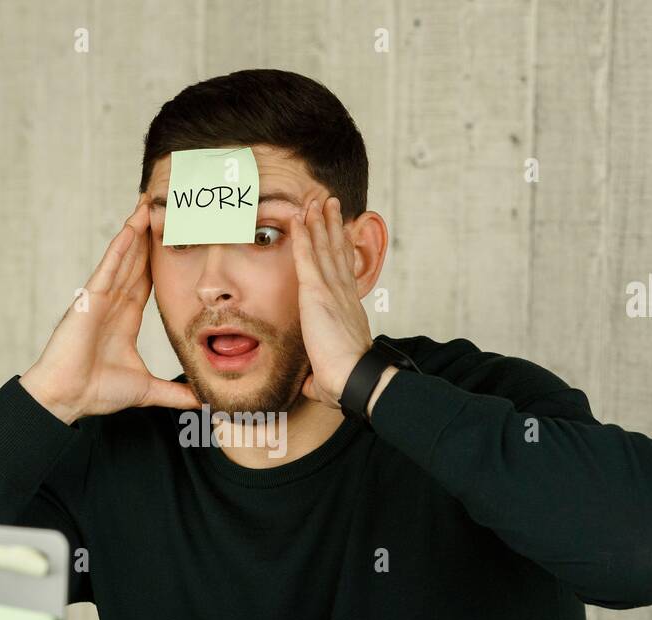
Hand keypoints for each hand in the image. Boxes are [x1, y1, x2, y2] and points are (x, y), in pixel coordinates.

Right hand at [21, 197, 199, 423]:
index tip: (175, 239)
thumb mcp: (148, 389)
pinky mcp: (88, 300)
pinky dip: (120, 248)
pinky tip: (131, 229)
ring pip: (123, 258)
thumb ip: (175, 393)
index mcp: (127, 318)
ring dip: (136, 232)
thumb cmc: (97, 391)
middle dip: (148, 236)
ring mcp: (100, 299)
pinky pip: (108, 268)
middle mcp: (114, 303)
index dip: (160, 259)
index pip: (148, 280)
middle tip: (164, 207)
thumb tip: (202, 400)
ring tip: (149, 205)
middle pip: (136, 262)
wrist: (69, 398)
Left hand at [289, 196, 374, 406]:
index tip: (336, 235)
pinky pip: (307, 256)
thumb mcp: (327, 376)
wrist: (353, 378)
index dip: (338, 250)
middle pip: (336, 252)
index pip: (341, 272)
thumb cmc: (345, 381)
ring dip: (320, 221)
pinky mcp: (317, 292)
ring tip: (318, 200)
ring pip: (324, 247)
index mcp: (347, 309)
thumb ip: (318, 376)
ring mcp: (331, 290)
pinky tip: (298, 217)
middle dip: (331, 227)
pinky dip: (303, 234)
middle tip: (329, 204)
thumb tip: (310, 387)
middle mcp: (343, 293)